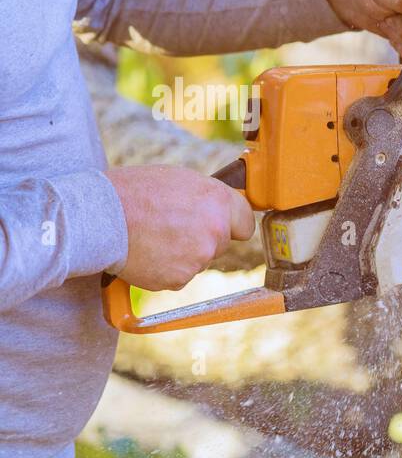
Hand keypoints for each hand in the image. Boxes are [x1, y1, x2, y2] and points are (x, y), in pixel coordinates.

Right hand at [106, 166, 255, 290]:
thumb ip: (207, 197)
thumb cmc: (133, 192)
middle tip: (170, 226)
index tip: (223, 225)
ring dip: (182, 253)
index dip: (232, 223)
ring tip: (153, 236)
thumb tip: (221, 208)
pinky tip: (147, 252)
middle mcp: (215, 231)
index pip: (245, 222)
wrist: (99, 217)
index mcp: (218, 202)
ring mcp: (198, 258)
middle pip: (220, 243)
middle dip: (202, 238)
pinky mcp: (179, 278)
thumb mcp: (178, 179)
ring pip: (199, 260)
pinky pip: (179, 275)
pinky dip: (165, 268)